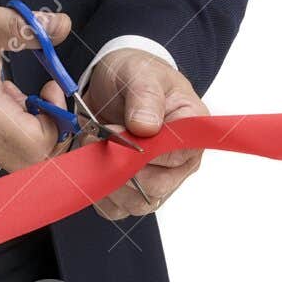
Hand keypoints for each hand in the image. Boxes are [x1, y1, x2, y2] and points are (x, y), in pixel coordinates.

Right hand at [0, 0, 73, 171]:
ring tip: (12, 89)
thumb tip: (60, 25)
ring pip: (9, 153)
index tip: (49, 87)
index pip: (39, 147)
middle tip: (42, 95)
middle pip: (29, 159)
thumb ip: (29, 27)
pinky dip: (2, 125)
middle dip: (46, 127)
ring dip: (23, 125)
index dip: (56, 120)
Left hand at [37, 48, 207, 219]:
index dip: (141, 150)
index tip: (113, 132)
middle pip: (155, 188)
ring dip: (105, 179)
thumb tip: (146, 128)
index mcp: (192, 132)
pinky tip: (90, 166)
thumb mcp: (140, 72)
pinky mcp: (133, 190)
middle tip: (95, 138)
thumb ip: (145, 96)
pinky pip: (116, 209)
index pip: (175, 158)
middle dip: (119, 166)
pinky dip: (98, 192)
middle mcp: (180, 162)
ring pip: (135, 203)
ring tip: (91, 146)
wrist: (115, 82)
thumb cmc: (136, 74)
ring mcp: (158, 180)